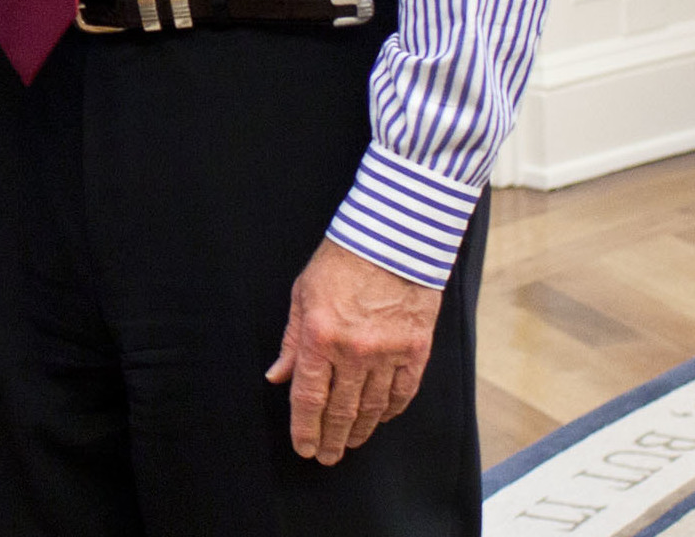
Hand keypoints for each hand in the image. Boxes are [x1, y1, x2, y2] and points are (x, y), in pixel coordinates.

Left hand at [265, 240, 440, 464]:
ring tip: (349, 443)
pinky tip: (381, 419)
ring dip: (359, 431)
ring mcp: (388, 352)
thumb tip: (278, 376)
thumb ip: (292, 340)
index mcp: (320, 336)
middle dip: (331, 439)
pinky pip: (402, 392)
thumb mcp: (303, 294)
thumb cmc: (341, 261)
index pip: (309, 397)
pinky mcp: (416, 348)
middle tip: (327, 457)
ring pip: (373, 408)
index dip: (305, 428)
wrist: (392, 237)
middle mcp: (354, 351)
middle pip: (341, 411)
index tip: (304, 448)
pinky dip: (391, 411)